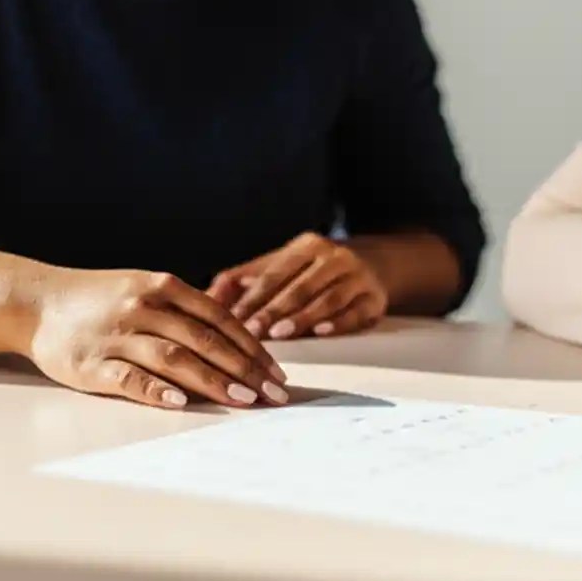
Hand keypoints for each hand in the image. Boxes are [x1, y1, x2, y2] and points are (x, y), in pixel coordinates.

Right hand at [26, 268, 288, 409]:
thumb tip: (237, 339)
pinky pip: (129, 378)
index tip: (275, 373)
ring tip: (242, 399)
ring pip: (174, 357)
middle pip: (204, 339)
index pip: (219, 319)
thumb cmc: (100, 300)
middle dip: (244, 368)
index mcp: (162, 286)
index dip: (251, 346)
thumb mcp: (145, 288)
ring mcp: (116, 335)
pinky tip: (181, 403)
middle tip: (272, 394)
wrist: (35, 301)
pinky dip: (157, 390)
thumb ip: (186, 309)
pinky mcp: (90, 363)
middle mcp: (143, 306)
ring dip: (211, 380)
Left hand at [208, 233, 387, 339]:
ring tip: (280, 334)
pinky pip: (356, 311)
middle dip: (274, 310)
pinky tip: (321, 333)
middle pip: (299, 286)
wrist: (377, 264)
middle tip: (252, 332)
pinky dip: (339, 322)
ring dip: (302, 317)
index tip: (233, 319)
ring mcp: (358, 276)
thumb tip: (204, 296)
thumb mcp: (283, 265)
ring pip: (327, 298)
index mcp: (307, 246)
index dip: (253, 297)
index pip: (275, 273)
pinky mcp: (376, 298)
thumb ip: (245, 279)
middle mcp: (334, 256)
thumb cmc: (315, 271)